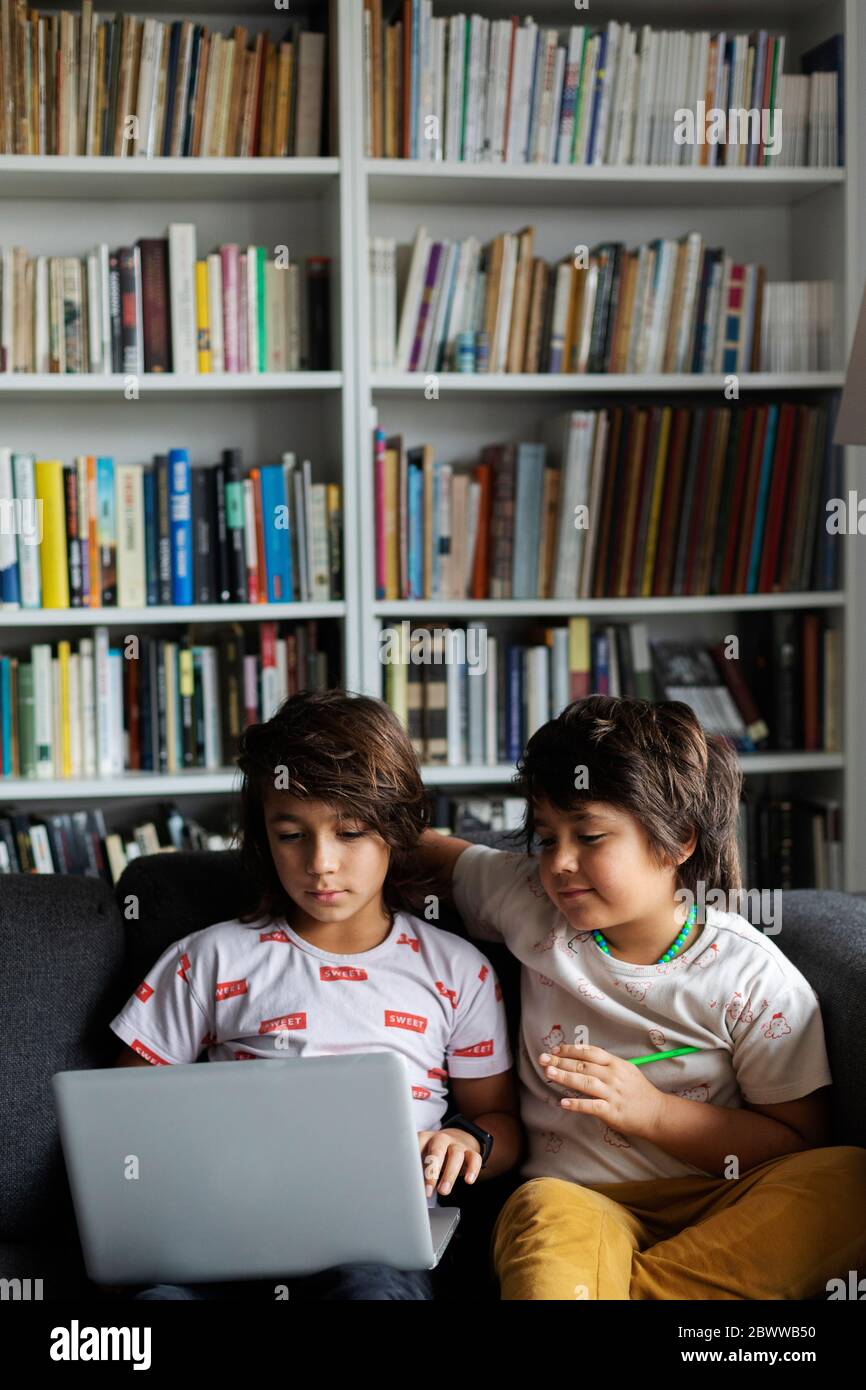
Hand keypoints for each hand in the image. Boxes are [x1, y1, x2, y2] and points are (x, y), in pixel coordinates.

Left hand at [417, 1128, 482, 1196]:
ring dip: (449, 1175)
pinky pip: (474, 1158)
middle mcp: (442, 1139)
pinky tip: (469, 1180)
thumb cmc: (435, 1154)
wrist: (457, 1138)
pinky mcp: (471, 1151)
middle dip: (432, 1171)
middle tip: (428, 1190)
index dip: (414, 1162)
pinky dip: (472, 1169)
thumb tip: (410, 1187)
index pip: (418, 1145)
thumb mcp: (424, 1156)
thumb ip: (417, 1168)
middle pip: (437, 1150)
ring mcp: (457, 1144)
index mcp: (426, 1138)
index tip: (411, 1180)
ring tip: (443, 1191)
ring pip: (456, 1155)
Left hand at [538, 1044, 665, 1140]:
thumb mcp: (626, 1070)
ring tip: (549, 1073)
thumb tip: (582, 1059)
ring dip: (565, 1076)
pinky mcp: (612, 1111)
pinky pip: (591, 1106)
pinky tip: (563, 1102)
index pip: (590, 1052)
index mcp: (615, 1064)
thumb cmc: (639, 1091)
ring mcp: (612, 1093)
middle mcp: (613, 1076)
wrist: (657, 1113)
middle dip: (561, 1061)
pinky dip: (577, 1104)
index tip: (555, 1049)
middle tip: (543, 1058)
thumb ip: (606, 1065)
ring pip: (585, 1082)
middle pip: (583, 1065)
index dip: (571, 1049)